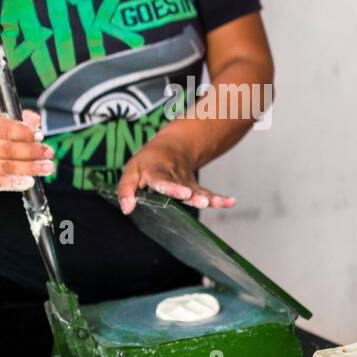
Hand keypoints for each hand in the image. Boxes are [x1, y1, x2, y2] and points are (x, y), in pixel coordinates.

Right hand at [0, 110, 53, 193]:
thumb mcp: (7, 125)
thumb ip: (23, 121)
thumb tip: (35, 119)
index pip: (3, 128)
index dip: (22, 132)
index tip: (39, 135)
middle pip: (6, 149)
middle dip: (31, 151)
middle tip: (48, 153)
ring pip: (5, 167)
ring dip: (29, 168)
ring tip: (46, 167)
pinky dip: (16, 183)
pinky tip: (29, 181)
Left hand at [117, 133, 234, 214]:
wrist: (171, 147)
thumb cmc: (147, 163)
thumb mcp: (131, 171)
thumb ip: (126, 190)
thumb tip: (127, 210)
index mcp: (156, 172)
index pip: (161, 180)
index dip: (170, 187)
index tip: (181, 194)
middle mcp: (173, 176)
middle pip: (182, 186)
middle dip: (190, 194)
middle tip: (197, 200)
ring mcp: (186, 182)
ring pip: (196, 190)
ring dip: (206, 197)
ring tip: (214, 203)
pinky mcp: (195, 187)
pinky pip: (207, 193)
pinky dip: (220, 198)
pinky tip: (231, 202)